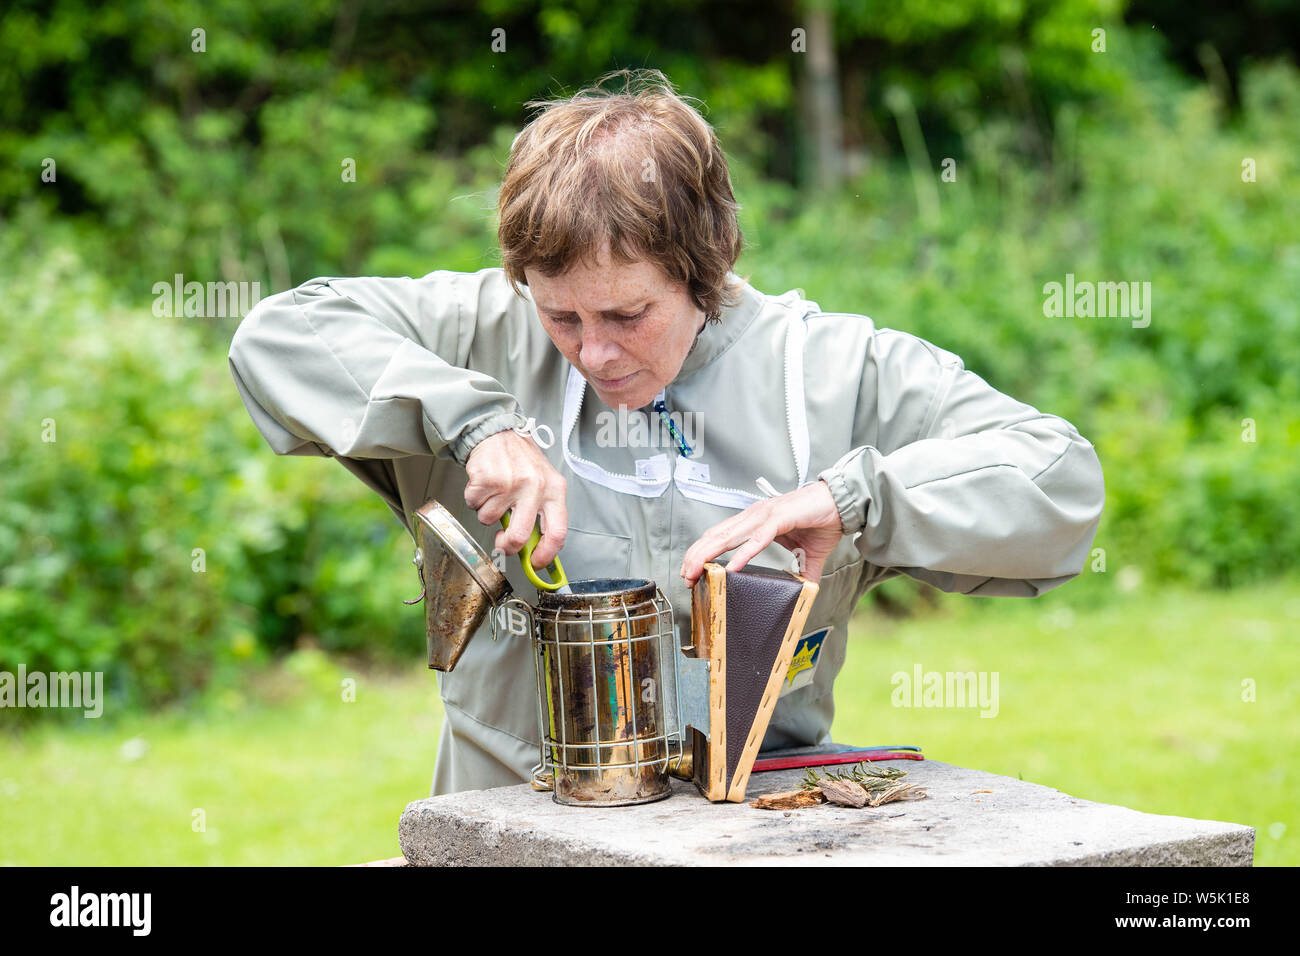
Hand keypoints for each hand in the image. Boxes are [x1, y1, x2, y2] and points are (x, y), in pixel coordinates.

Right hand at [464, 428, 567, 569]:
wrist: (499, 432)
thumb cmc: (522, 461)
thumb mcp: (543, 483)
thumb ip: (542, 514)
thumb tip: (535, 551)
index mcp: (554, 490)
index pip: (557, 532)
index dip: (546, 555)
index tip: (535, 563)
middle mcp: (534, 487)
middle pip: (519, 536)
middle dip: (507, 546)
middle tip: (502, 543)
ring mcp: (509, 483)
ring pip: (490, 520)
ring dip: (488, 511)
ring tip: (495, 492)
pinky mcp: (486, 479)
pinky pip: (475, 506)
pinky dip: (475, 499)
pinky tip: (485, 485)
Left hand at [680, 479, 843, 586]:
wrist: (844, 503)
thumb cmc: (822, 521)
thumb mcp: (806, 555)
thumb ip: (800, 573)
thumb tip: (802, 593)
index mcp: (755, 522)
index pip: (719, 537)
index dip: (701, 553)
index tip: (689, 572)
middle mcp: (754, 517)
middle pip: (716, 537)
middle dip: (696, 557)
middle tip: (685, 577)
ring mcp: (765, 516)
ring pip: (729, 536)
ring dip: (709, 555)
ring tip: (696, 572)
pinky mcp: (781, 518)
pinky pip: (758, 539)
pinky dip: (743, 553)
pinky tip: (732, 567)